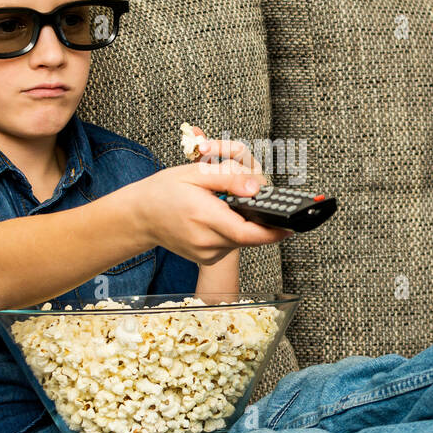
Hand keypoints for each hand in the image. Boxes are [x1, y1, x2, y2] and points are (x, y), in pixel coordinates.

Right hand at [131, 129, 290, 265]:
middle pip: (249, 236)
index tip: (293, 225)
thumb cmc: (165, 191)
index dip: (275, 231)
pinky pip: (230, 245)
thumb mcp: (195, 173)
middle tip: (257, 201)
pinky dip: (232, 231)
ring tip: (225, 205)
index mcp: (204, 217)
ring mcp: (206, 254)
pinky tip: (218, 217)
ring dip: (243, 224)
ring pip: (241, 241)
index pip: (248, 233)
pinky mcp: (207, 259)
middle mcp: (206, 242)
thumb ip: (229, 178)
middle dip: (260, 220)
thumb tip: (257, 187)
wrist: (140, 216)